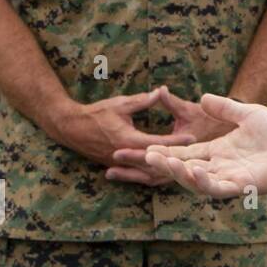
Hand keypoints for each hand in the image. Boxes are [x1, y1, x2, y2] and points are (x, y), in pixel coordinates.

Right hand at [50, 88, 196, 185]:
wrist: (70, 127)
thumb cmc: (96, 113)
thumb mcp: (121, 104)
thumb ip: (142, 101)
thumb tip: (161, 91)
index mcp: (128, 139)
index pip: (158, 143)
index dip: (176, 141)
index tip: (193, 137)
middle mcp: (125, 155)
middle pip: (155, 162)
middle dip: (176, 158)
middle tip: (196, 155)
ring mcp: (119, 164)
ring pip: (146, 173)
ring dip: (164, 171)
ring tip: (184, 167)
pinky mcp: (115, 166)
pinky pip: (136, 174)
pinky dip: (150, 174)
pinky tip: (163, 174)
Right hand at [140, 94, 266, 197]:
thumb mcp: (246, 114)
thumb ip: (225, 108)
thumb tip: (204, 96)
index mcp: (216, 152)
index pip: (180, 153)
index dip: (159, 152)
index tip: (135, 147)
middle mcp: (218, 167)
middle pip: (179, 169)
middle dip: (156, 165)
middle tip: (133, 157)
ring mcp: (229, 178)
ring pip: (194, 180)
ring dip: (176, 172)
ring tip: (159, 161)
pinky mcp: (242, 186)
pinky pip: (218, 187)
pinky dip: (203, 181)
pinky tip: (193, 170)